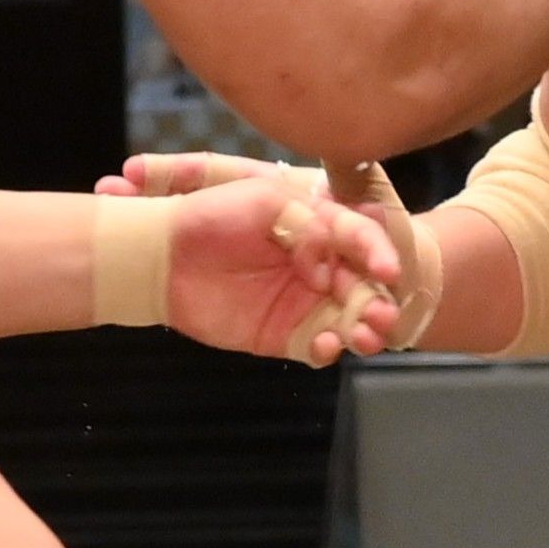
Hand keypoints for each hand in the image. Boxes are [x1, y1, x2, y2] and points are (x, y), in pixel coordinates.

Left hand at [161, 168, 400, 365]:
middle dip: (378, 299)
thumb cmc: (211, 215)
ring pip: (350, 319)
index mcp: (317, 227)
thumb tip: (325, 269)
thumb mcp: (265, 199)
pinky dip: (330, 348)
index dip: (376, 252)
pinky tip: (327, 345)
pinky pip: (319, 347)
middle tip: (382, 312)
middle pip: (363, 285)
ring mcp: (303, 302)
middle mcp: (318, 267)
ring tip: (367, 335)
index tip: (386, 269)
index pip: (359, 238)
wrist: (161, 257)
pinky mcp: (285, 335)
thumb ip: (307, 225)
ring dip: (365, 327)